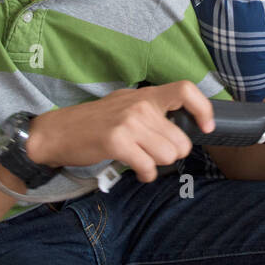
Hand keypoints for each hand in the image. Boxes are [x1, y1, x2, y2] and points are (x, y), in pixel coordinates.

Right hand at [26, 82, 208, 182]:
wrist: (58, 132)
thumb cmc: (95, 123)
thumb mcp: (126, 105)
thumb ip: (153, 111)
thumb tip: (185, 124)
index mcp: (146, 95)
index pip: (186, 90)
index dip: (203, 109)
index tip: (206, 127)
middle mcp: (140, 105)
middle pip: (181, 141)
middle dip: (171, 154)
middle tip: (154, 154)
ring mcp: (129, 123)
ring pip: (168, 156)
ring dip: (157, 165)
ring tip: (142, 160)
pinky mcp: (117, 141)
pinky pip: (148, 167)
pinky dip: (145, 175)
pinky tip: (137, 171)